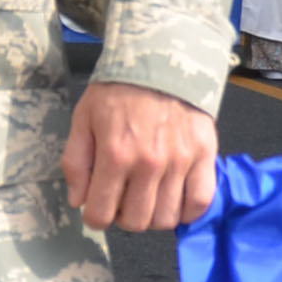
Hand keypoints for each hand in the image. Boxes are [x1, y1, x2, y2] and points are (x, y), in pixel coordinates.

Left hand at [66, 81, 221, 232]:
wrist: (162, 60)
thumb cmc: (119, 90)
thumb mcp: (83, 119)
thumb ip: (76, 162)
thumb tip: (79, 201)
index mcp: (115, 155)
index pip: (100, 215)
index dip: (95, 217)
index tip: (98, 206)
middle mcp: (149, 164)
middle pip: (136, 222)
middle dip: (123, 216)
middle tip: (124, 198)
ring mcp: (180, 161)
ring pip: (166, 218)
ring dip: (154, 215)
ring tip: (149, 197)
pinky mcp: (205, 156)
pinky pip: (200, 203)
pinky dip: (187, 211)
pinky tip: (176, 199)